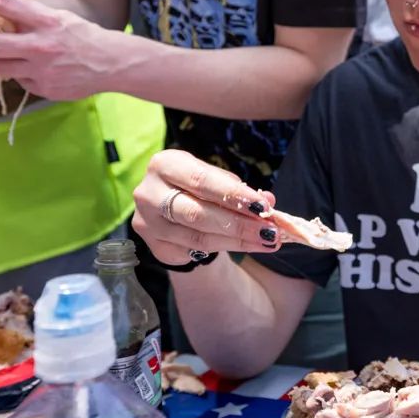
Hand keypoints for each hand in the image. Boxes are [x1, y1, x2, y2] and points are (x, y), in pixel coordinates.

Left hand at [0, 0, 116, 102]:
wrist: (110, 63)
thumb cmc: (79, 35)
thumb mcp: (55, 17)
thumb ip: (27, 12)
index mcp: (43, 19)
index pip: (0, 1)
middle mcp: (39, 43)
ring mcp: (39, 68)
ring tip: (4, 54)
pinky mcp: (41, 88)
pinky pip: (16, 81)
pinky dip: (18, 74)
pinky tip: (35, 70)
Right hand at [130, 149, 279, 264]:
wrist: (169, 210)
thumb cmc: (196, 188)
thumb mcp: (215, 180)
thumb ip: (237, 189)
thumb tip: (267, 201)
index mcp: (164, 165)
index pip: (201, 181)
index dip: (233, 194)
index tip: (263, 206)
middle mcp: (149, 193)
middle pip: (197, 214)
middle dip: (238, 224)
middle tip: (270, 231)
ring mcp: (148, 223)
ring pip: (197, 238)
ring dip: (237, 241)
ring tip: (267, 241)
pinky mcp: (155, 246)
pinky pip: (194, 252)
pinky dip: (225, 249)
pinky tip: (248, 247)